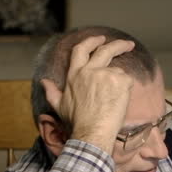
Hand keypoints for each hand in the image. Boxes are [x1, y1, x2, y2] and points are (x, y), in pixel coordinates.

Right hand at [41, 36, 135, 153]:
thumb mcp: (59, 105)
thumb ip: (52, 91)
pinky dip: (126, 91)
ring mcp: (105, 74)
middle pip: (105, 50)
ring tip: (114, 101)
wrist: (92, 132)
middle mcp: (89, 71)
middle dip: (118, 45)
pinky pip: (127, 81)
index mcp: (75, 74)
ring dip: (119, 84)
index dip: (91, 41)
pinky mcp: (119, 81)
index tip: (100, 38)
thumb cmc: (77, 122)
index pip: (81, 50)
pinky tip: (119, 102)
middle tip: (128, 45)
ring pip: (118, 72)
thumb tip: (44, 82)